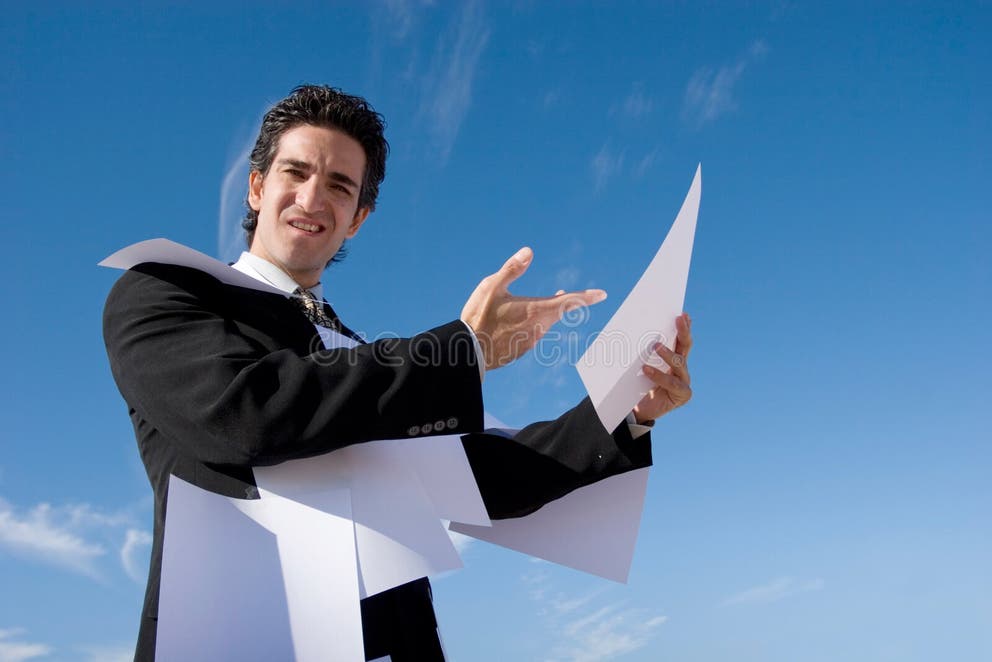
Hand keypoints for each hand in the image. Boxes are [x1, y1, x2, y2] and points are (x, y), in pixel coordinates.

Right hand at [461, 247, 606, 370]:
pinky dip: (527, 326)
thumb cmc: (479, 317)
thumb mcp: (492, 286)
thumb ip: (512, 269)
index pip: (570, 302)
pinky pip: (530, 335)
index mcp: (536, 309)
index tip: (603, 294)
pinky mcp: (521, 351)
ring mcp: (531, 341)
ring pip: (543, 324)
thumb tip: (529, 251)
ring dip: (540, 314)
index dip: (587, 297)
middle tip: (561, 292)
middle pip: (556, 312)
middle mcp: (539, 328)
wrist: (468, 353)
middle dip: (560, 302)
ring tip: (527, 307)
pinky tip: (510, 324)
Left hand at [633, 312, 692, 423]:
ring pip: (679, 363)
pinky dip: (659, 375)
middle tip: (678, 319)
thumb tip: (628, 330)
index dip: (684, 327)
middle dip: (683, 332)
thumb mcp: (638, 365)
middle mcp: (682, 368)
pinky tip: (646, 370)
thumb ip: (640, 352)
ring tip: (655, 346)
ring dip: (668, 354)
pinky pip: (672, 383)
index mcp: (674, 358)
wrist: (638, 409)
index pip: (681, 340)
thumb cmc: (639, 384)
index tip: (683, 314)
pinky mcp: (682, 395)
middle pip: (686, 347)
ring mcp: (684, 381)